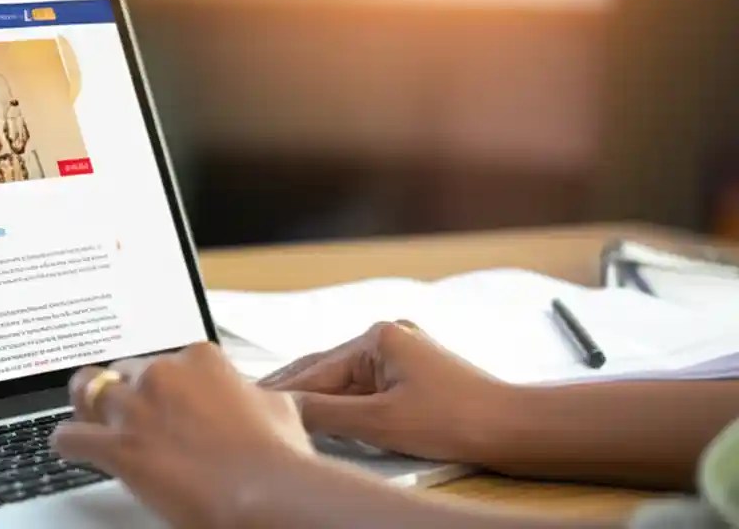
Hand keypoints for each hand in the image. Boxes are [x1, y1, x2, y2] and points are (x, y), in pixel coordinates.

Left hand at [50, 342, 316, 528]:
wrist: (265, 494)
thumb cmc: (276, 458)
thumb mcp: (277, 408)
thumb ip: (254, 395)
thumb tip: (257, 399)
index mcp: (200, 359)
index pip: (165, 360)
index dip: (162, 385)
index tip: (165, 402)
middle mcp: (162, 374)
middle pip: (123, 372)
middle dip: (126, 394)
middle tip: (133, 419)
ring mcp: (136, 408)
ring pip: (86, 390)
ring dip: (87, 407)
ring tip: (90, 421)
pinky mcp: (117, 446)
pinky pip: (70, 437)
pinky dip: (67, 443)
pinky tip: (71, 450)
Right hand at [259, 321, 513, 463]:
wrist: (514, 430)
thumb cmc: (459, 419)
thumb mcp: (380, 421)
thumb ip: (325, 413)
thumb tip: (283, 408)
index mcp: (378, 337)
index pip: (314, 369)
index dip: (281, 391)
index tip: (252, 404)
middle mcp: (389, 339)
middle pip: (327, 372)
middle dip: (295, 392)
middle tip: (256, 409)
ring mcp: (403, 357)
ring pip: (346, 383)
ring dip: (321, 403)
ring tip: (285, 418)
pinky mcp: (414, 378)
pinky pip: (366, 390)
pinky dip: (346, 406)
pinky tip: (329, 421)